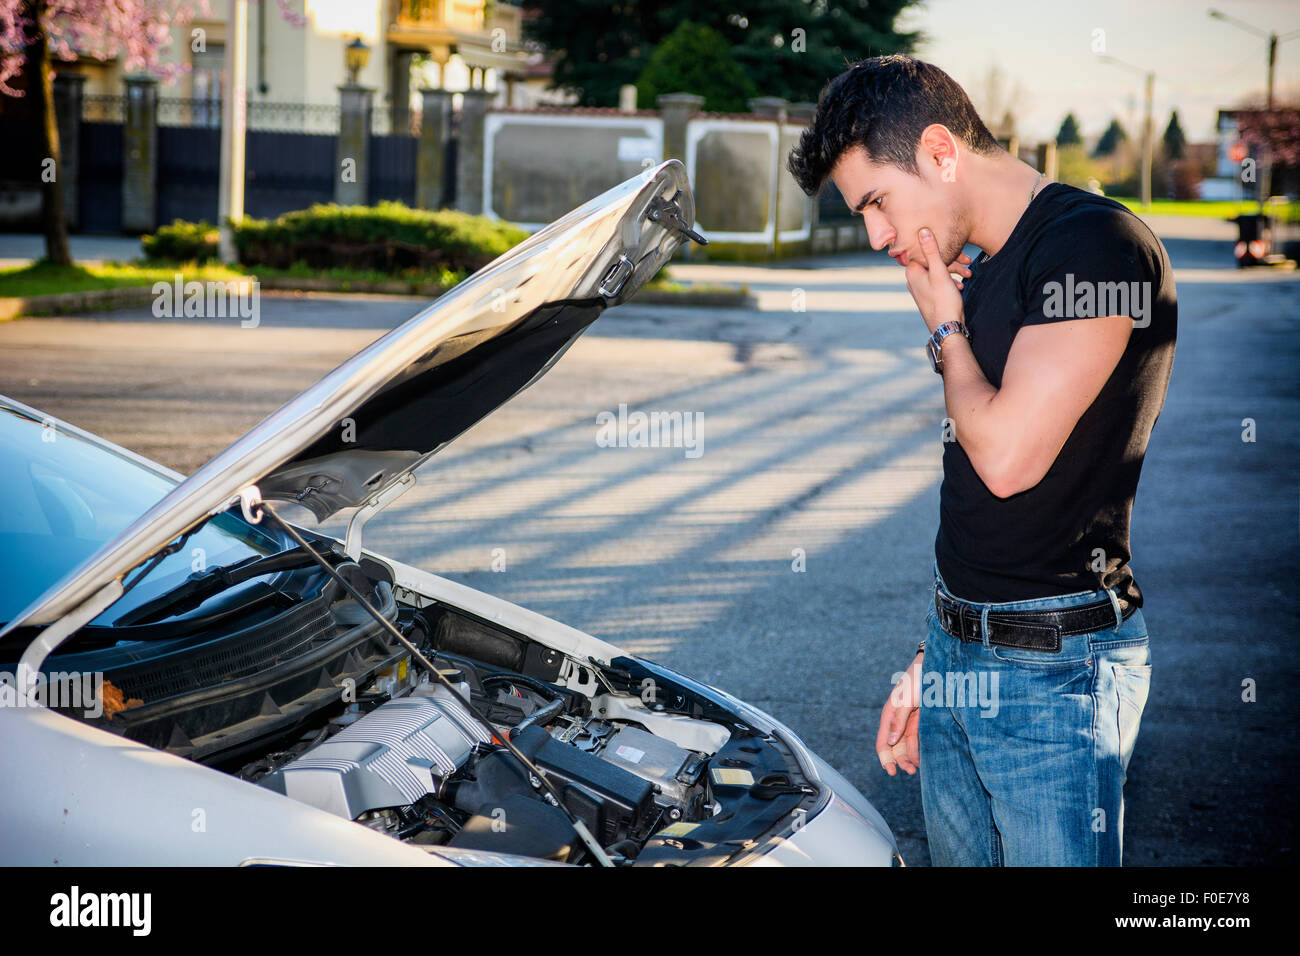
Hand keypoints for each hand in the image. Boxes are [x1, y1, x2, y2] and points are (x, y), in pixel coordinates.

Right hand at [876, 650, 922, 775]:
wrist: (934, 667)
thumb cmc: (917, 680)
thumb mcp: (906, 700)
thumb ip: (898, 721)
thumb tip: (890, 742)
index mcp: (889, 715)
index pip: (883, 743)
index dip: (885, 759)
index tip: (891, 772)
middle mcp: (897, 721)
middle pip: (895, 748)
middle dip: (900, 761)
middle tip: (910, 772)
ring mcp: (910, 721)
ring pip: (907, 746)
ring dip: (910, 758)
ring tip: (917, 768)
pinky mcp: (922, 721)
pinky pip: (918, 740)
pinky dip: (919, 750)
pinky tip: (924, 758)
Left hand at [905, 227, 970, 334]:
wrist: (947, 328)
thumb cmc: (943, 300)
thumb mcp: (939, 272)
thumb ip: (931, 250)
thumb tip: (922, 230)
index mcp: (912, 271)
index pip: (923, 250)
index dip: (940, 247)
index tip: (956, 249)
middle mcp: (912, 279)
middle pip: (932, 260)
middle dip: (951, 260)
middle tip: (967, 261)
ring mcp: (920, 288)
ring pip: (937, 271)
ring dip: (953, 270)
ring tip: (968, 274)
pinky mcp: (928, 295)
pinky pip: (938, 281)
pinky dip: (950, 280)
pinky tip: (961, 285)